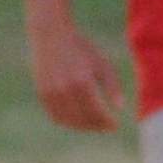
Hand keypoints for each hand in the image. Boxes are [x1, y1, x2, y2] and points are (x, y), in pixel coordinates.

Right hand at [27, 14, 122, 131]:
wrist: (50, 36)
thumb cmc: (81, 48)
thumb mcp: (102, 64)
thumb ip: (112, 87)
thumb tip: (121, 108)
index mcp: (82, 82)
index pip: (96, 112)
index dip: (107, 122)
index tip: (115, 126)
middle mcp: (65, 89)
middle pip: (83, 119)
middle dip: (96, 126)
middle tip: (106, 126)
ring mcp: (51, 93)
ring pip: (69, 121)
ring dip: (82, 126)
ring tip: (94, 124)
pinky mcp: (42, 93)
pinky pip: (56, 116)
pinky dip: (68, 121)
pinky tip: (78, 119)